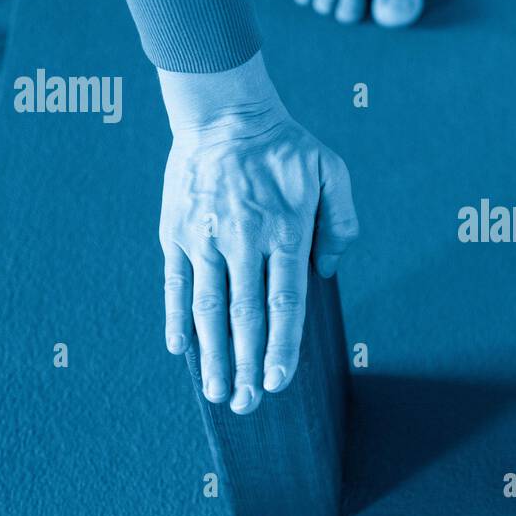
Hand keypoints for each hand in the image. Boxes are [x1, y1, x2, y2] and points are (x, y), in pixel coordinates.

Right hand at [158, 54, 358, 414]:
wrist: (223, 111)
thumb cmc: (285, 146)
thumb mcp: (332, 172)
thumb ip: (341, 222)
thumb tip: (327, 272)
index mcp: (284, 230)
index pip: (284, 303)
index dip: (281, 347)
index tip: (277, 383)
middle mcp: (243, 239)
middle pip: (246, 316)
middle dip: (246, 365)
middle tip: (246, 405)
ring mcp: (205, 237)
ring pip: (209, 308)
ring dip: (212, 354)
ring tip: (216, 391)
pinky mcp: (176, 232)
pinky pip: (175, 283)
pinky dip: (176, 318)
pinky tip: (181, 349)